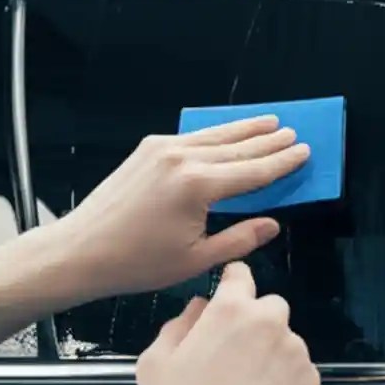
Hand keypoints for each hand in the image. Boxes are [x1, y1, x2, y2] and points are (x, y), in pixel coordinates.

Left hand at [43, 116, 309, 302]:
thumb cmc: (135, 262)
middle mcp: (183, 159)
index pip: (253, 171)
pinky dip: (215, 133)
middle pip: (238, 147)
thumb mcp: (195, 260)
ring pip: (215, 135)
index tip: (303, 151)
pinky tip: (227, 133)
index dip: (282, 162)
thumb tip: (272, 224)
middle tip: (293, 132)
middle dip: (268, 140)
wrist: (80, 250)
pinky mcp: (148, 150)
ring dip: (244, 129)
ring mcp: (163, 149)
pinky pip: (192, 136)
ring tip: (269, 121)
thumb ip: (239, 239)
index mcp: (198, 186)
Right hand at [135, 263, 320, 384]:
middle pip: (269, 307)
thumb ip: (179, 325)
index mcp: (231, 309)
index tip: (230, 293)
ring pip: (286, 341)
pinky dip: (285, 381)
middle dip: (255, 321)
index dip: (233, 282)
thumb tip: (198, 307)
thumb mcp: (156, 362)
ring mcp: (296, 351)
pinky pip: (298, 370)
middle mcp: (271, 321)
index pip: (240, 275)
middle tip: (234, 355)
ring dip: (271, 353)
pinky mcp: (311, 380)